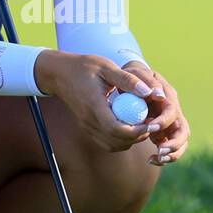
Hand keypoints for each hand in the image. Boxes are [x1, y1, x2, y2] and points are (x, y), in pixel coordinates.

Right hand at [34, 51, 160, 151]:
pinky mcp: (88, 129)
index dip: (136, 130)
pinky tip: (130, 126)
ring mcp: (87, 127)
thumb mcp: (107, 67)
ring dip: (130, 140)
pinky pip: (107, 142)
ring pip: (113, 145)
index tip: (150, 122)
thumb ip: (128, 80)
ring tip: (142, 124)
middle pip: (116, 141)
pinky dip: (121, 140)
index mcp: (94, 105)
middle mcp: (89, 121)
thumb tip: (149, 92)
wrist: (60, 74)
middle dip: (137, 136)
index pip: (115, 128)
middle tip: (152, 123)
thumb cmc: (85, 67)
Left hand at [122, 62, 188, 165]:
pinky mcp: (165, 134)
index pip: (172, 112)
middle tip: (160, 150)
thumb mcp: (138, 73)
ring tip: (156, 158)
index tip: (149, 127)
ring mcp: (171, 124)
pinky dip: (162, 157)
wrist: (132, 84)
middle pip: (183, 131)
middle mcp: (174, 112)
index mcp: (169, 97)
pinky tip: (150, 159)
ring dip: (173, 153)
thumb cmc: (134, 77)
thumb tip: (158, 95)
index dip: (163, 121)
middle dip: (174, 143)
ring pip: (181, 143)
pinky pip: (169, 148)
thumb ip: (147, 82)